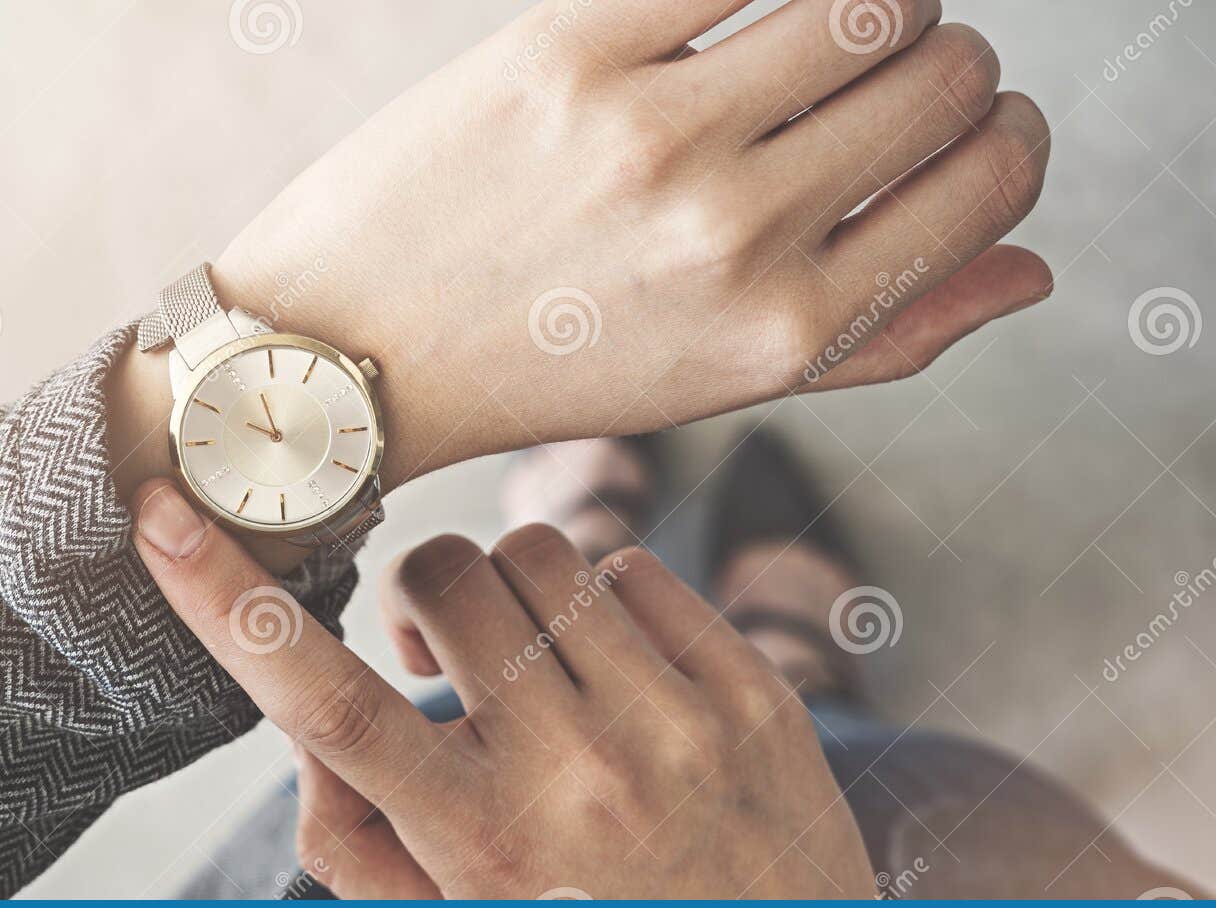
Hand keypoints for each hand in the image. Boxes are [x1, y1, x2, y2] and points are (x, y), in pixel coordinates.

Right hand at [130, 479, 872, 897]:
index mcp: (479, 844)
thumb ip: (352, 839)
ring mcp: (676, 725)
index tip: (164, 518)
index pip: (326, 705)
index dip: (230, 605)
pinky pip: (636, 568)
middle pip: (444, 578)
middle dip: (425, 599)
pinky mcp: (751, 691)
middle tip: (447, 663)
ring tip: (539, 673)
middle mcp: (576, 775)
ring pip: (540, 552)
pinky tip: (619, 678)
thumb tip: (312, 725)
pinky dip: (606, 605)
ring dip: (514, 596)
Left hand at [213, 0, 1051, 483]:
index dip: (1003, 138)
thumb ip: (884, 337)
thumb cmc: (544, 367)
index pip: (990, 178)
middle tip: (874, 86)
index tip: (965, 129)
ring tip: (812, 38)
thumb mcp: (717, 388)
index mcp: (786, 328)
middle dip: (940, 67)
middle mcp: (735, 235)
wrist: (354, 352)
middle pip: (945, 71)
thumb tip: (1034, 268)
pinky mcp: (563, 52)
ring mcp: (652, 136)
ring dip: (870, 2)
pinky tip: (740, 5)